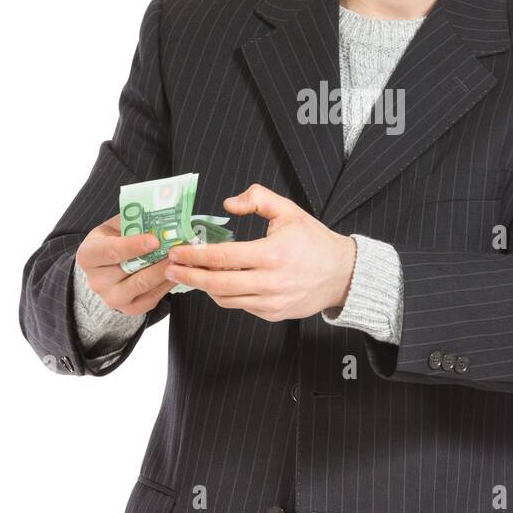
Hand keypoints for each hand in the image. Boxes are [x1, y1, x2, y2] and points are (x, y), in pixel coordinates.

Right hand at [75, 213, 172, 314]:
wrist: (103, 272)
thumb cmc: (110, 243)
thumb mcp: (112, 227)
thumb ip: (129, 221)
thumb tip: (156, 214)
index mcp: (88, 256)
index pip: (111, 251)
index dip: (133, 245)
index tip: (155, 240)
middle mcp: (96, 281)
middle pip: (131, 269)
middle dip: (156, 258)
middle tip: (177, 248)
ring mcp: (112, 298)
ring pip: (143, 285)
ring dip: (165, 271)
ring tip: (181, 258)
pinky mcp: (129, 309)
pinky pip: (152, 298)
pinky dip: (167, 284)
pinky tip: (177, 272)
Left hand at [163, 184, 356, 321]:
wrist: (342, 274)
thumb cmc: (314, 241)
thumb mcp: (288, 210)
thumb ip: (257, 199)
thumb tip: (228, 204)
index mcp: (271, 254)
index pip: (221, 257)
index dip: (194, 255)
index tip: (176, 252)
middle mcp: (269, 282)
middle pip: (216, 284)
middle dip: (188, 276)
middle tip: (170, 269)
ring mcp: (271, 301)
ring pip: (225, 299)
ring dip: (204, 287)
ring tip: (190, 276)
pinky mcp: (273, 314)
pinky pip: (240, 306)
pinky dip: (226, 295)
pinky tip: (218, 284)